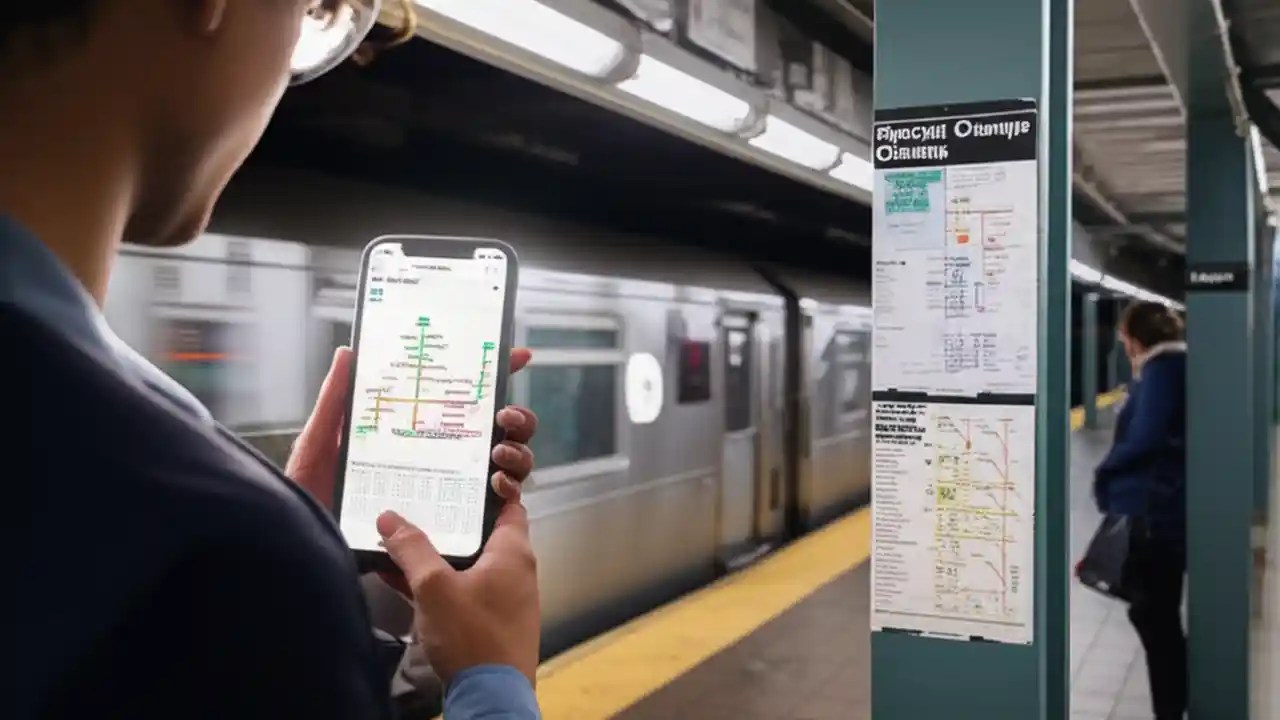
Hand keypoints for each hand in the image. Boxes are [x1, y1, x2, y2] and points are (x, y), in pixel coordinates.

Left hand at [286, 347, 537, 508]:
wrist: (312, 556)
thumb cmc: (310, 500)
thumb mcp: (319, 445)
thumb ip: (334, 401)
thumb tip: (349, 352)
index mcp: (411, 436)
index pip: (457, 402)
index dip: (490, 379)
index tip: (517, 357)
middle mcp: (437, 463)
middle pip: (497, 433)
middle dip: (518, 420)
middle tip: (504, 417)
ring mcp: (448, 493)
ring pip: (507, 467)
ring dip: (517, 454)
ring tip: (499, 453)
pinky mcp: (452, 527)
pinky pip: (496, 508)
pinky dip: (509, 492)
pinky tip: (499, 485)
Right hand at [377, 503, 539, 686]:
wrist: (491, 697)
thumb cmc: (473, 636)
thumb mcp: (434, 587)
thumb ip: (412, 549)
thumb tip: (389, 518)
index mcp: (513, 552)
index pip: (508, 504)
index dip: (486, 487)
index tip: (457, 473)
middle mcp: (514, 570)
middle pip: (481, 532)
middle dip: (448, 520)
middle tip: (416, 501)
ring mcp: (502, 597)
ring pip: (466, 563)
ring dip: (436, 554)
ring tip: (398, 537)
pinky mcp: (488, 621)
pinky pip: (460, 589)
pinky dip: (436, 582)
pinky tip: (399, 577)